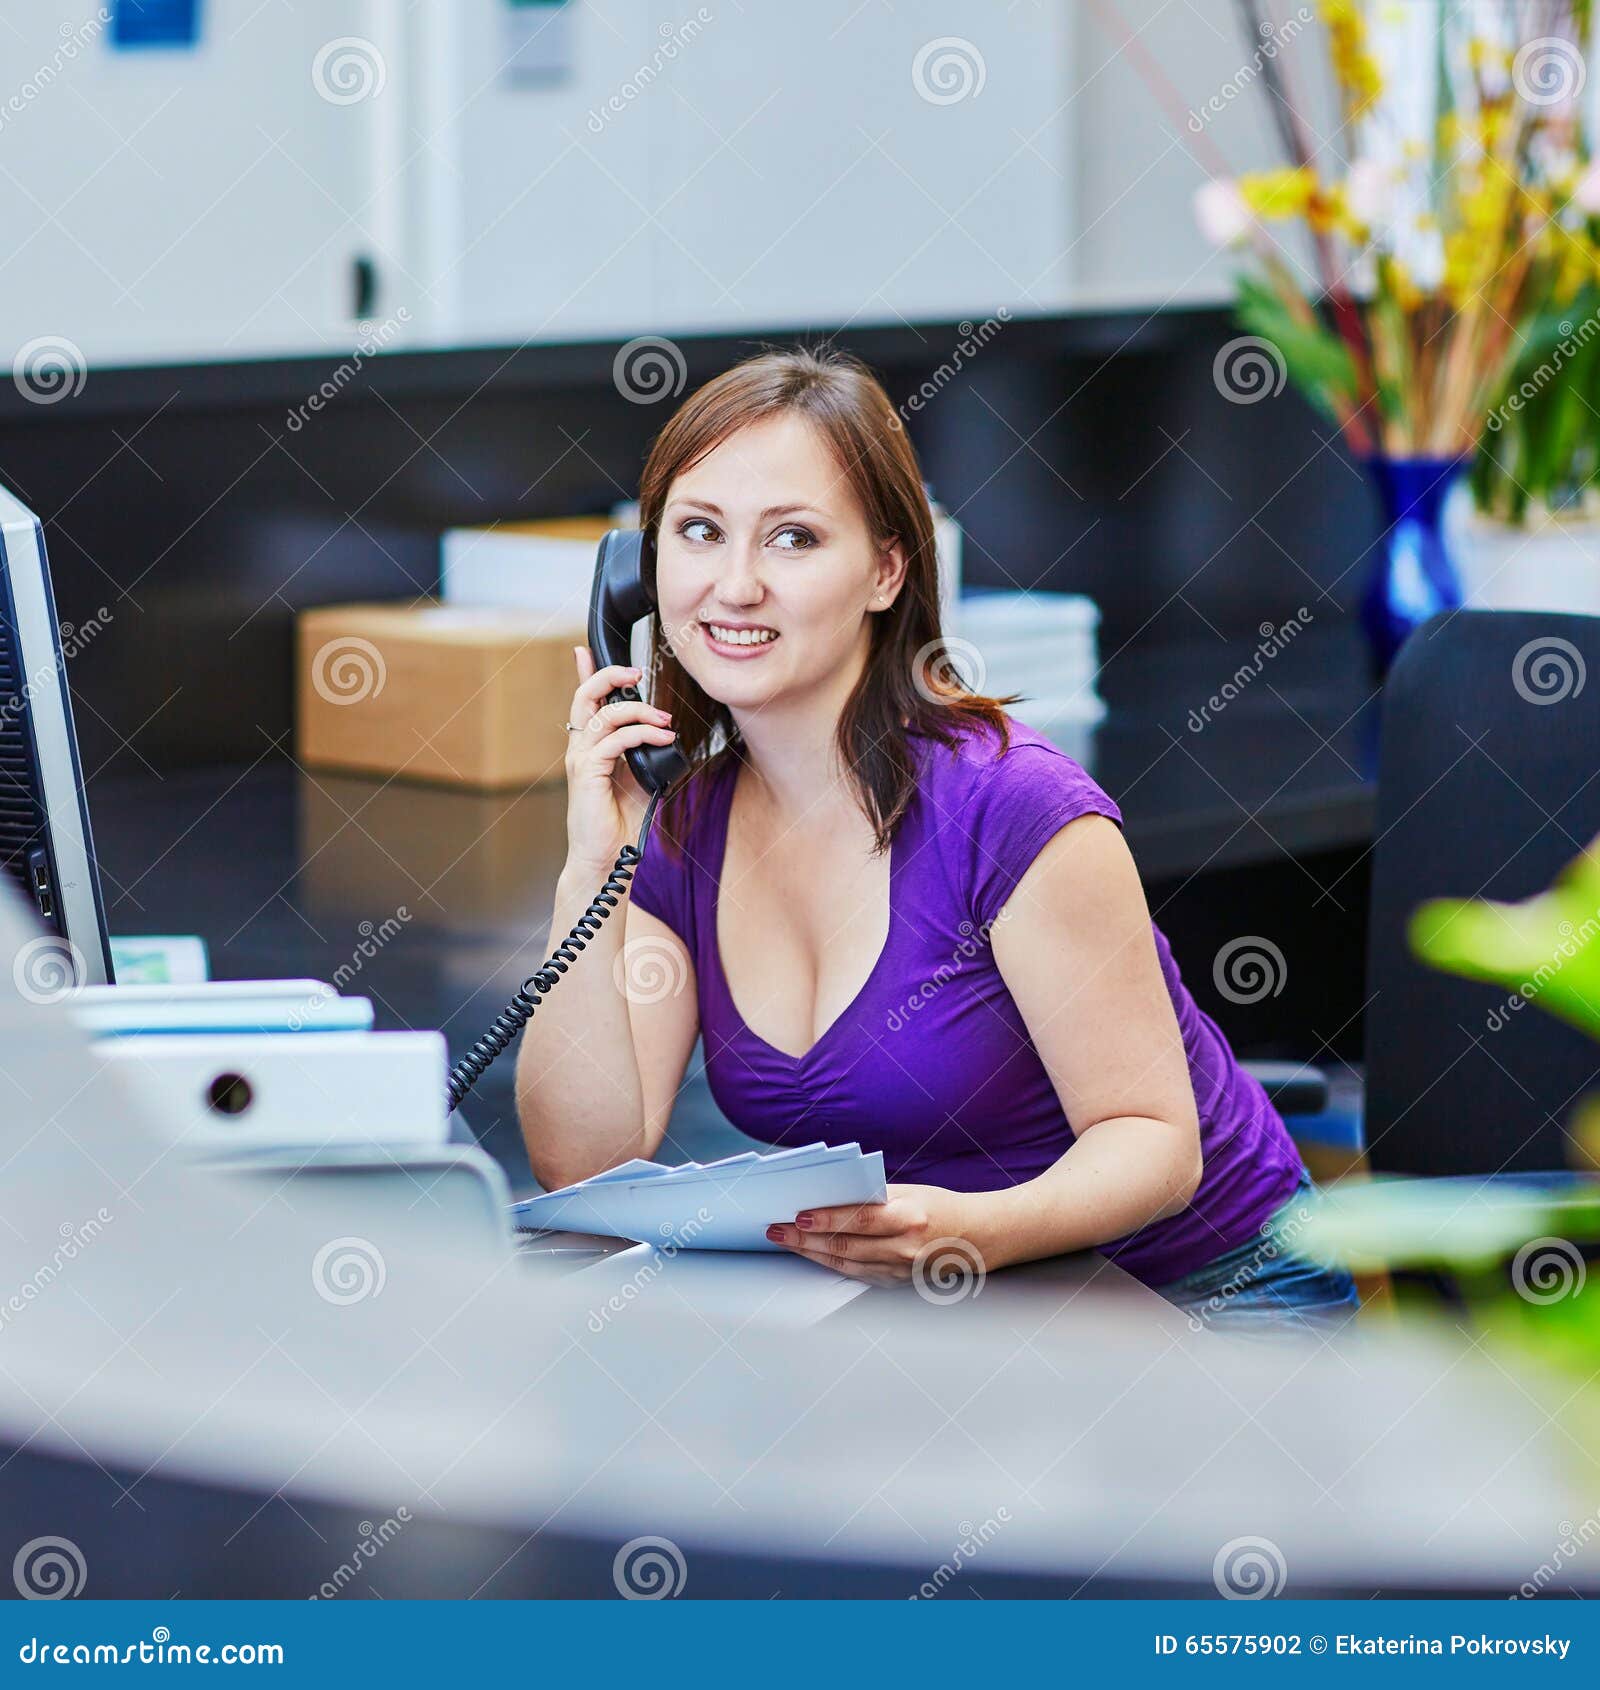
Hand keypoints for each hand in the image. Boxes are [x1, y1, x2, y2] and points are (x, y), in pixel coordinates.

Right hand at [563, 647, 677, 870]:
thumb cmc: (619, 823)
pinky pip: (614, 741)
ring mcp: (581, 760)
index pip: (584, 703)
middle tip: (636, 673)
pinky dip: (641, 735)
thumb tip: (664, 736)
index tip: (584, 651)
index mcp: (590, 748)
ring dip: (638, 711)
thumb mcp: (638, 781)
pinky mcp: (587, 773)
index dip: (584, 674)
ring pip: (603, 715)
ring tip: (664, 722)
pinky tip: (662, 739)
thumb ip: (643, 756)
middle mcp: (580, 749)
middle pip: (585, 697)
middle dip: (608, 676)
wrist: (607, 858)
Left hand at [764, 1183, 986, 1286]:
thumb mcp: (911, 1191)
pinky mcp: (896, 1282)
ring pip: (845, 1264)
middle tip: (776, 1231)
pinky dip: (830, 1264)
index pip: (859, 1219)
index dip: (826, 1219)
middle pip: (845, 1246)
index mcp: (910, 1217)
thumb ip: (873, 1196)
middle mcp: (905, 1248)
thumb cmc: (941, 1207)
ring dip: (810, 1253)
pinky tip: (811, 1255)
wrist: (977, 1238)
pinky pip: (856, 1274)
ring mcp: (900, 1270)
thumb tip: (831, 1196)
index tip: (797, 1216)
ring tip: (785, 1242)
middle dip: (805, 1239)